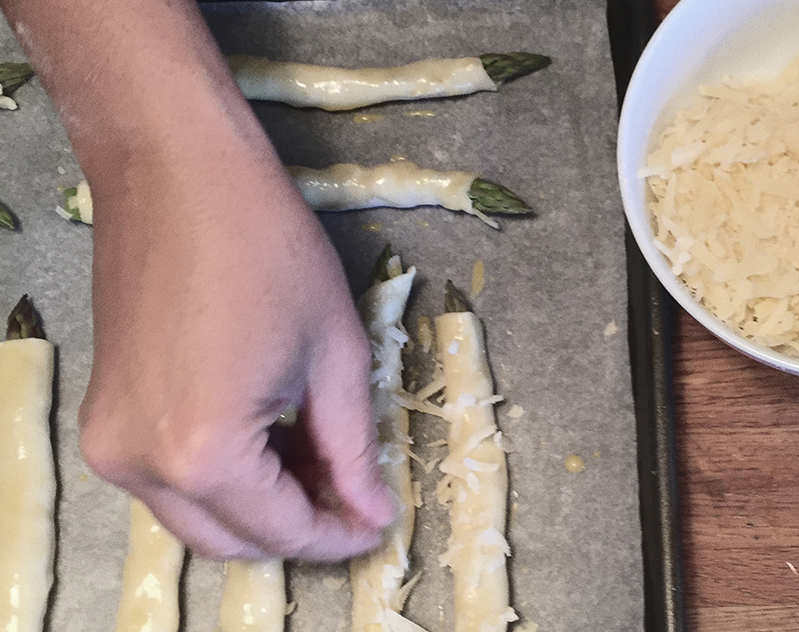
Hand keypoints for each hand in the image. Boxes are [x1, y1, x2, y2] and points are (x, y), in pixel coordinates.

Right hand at [0, 0, 393, 559]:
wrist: (175, 170)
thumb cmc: (267, 247)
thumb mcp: (333, 355)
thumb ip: (351, 450)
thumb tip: (371, 513)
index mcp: (203, 452)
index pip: (283, 531)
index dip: (339, 534)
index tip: (379, 522)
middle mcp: (140, 464)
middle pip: (232, 540)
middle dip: (300, 526)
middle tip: (355, 494)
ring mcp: (109, 443)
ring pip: (197, 516)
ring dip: (261, 505)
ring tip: (321, 461)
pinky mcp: (103, 416)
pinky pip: (169, 479)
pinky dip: (222, 478)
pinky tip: (272, 439)